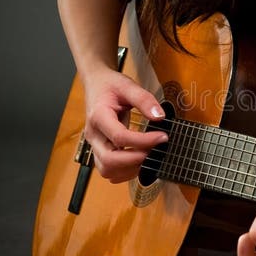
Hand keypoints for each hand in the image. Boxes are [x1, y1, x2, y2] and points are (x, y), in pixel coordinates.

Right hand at [82, 67, 167, 182]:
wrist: (96, 84)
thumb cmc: (110, 85)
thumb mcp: (128, 85)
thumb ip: (144, 100)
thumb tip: (160, 117)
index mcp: (99, 116)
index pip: (120, 137)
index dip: (143, 141)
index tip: (162, 137)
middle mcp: (93, 135)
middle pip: (108, 161)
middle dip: (135, 160)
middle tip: (155, 151)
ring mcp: (94, 144)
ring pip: (106, 170)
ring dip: (129, 169)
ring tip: (148, 156)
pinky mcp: (99, 150)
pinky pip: (108, 170)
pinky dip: (124, 171)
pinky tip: (138, 160)